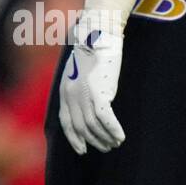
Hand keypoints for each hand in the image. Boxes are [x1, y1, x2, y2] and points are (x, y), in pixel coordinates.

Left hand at [58, 11, 126, 154]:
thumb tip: (86, 104)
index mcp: (65, 90)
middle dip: (93, 141)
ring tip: (115, 143)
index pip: (66, 121)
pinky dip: (113, 130)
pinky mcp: (98, 92)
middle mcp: (71, 95)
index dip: (74, 138)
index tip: (82, 149)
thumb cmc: (92, 51)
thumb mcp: (79, 71)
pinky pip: (105, 119)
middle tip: (106, 147)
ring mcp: (84, 94)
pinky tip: (120, 136)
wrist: (97, 35)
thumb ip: (79, 88)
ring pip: (93, 126)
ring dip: (105, 138)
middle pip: (80, 127)